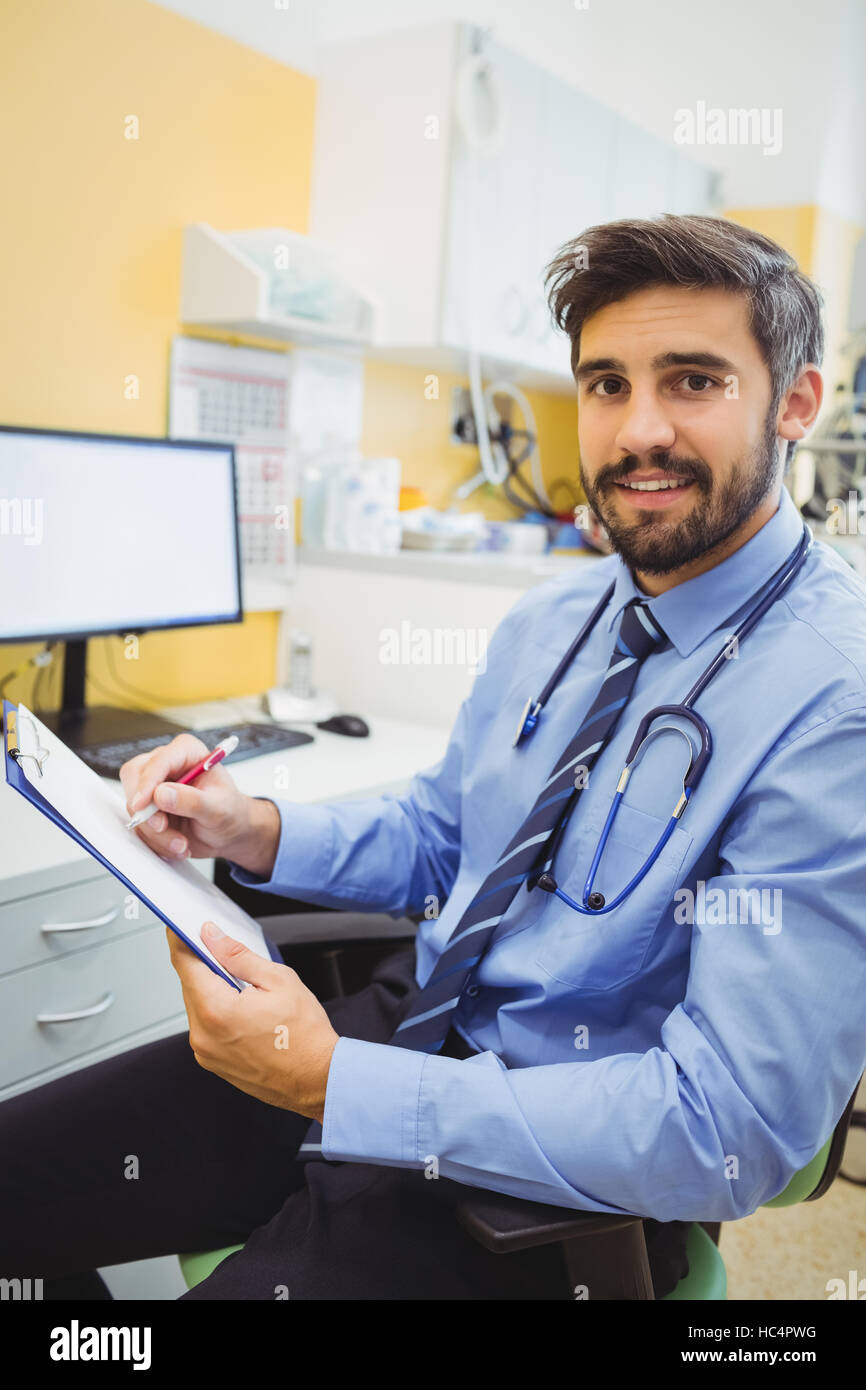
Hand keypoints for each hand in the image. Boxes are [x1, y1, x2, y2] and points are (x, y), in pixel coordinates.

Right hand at [119, 734, 280, 876]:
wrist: (229, 833)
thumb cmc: (230, 812)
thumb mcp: (219, 809)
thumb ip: (193, 801)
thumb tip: (162, 794)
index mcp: (188, 753)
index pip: (159, 761)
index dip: (147, 782)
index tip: (143, 804)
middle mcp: (167, 766)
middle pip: (135, 778)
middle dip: (147, 808)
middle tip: (163, 827)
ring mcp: (155, 788)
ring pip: (135, 807)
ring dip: (156, 832)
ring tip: (182, 843)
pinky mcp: (149, 809)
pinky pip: (139, 825)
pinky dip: (155, 841)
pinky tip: (177, 844)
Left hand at [166, 922, 338, 1122]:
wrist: (316, 1079)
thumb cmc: (304, 1035)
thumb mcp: (278, 980)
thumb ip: (238, 956)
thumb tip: (212, 936)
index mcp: (216, 1010)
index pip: (184, 963)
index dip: (181, 940)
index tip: (181, 926)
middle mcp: (202, 1035)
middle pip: (190, 984)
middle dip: (203, 964)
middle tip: (224, 951)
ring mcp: (205, 1052)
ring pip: (197, 1005)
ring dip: (212, 989)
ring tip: (244, 986)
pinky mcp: (211, 1062)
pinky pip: (205, 1026)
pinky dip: (216, 1010)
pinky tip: (242, 1009)